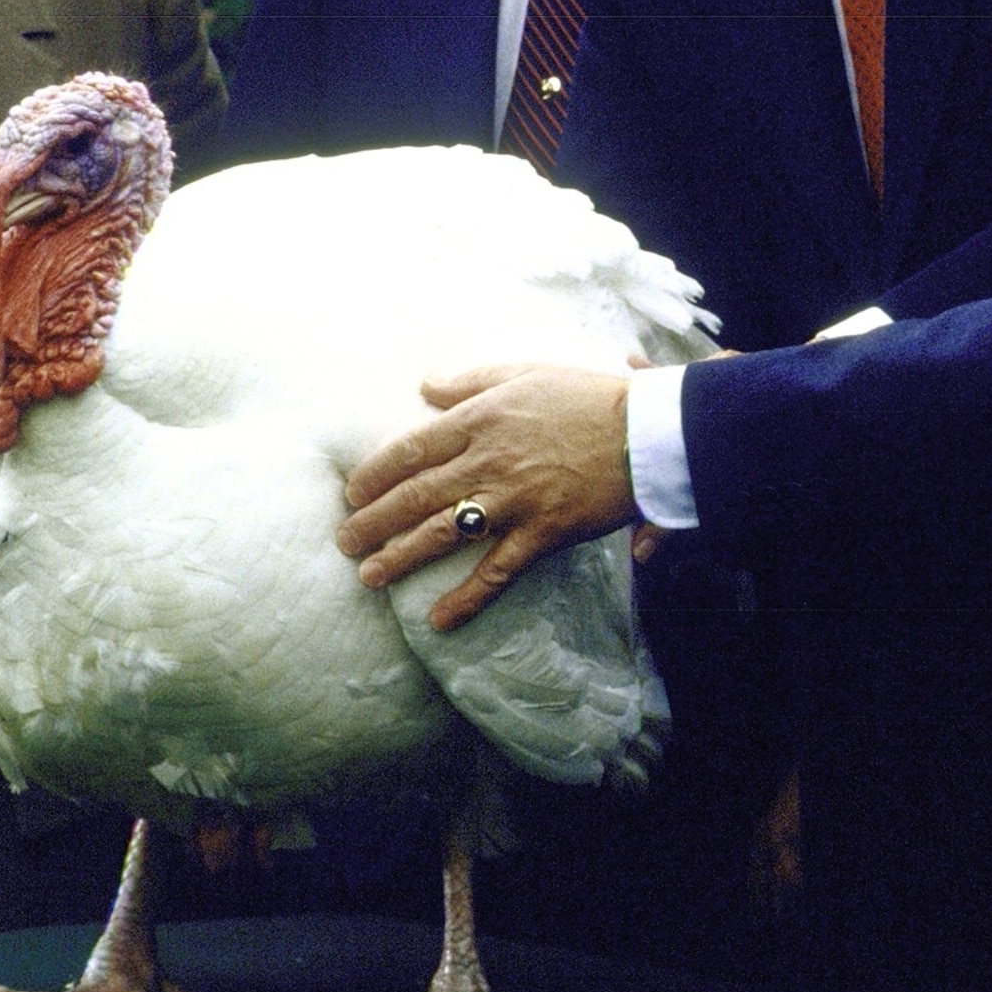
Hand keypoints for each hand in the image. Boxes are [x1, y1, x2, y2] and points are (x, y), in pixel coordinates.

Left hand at [337, 364, 636, 630]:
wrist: (646, 431)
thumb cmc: (588, 396)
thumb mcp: (526, 372)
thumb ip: (472, 381)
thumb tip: (425, 385)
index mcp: (481, 419)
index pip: (411, 449)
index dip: (376, 473)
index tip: (352, 491)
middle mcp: (488, 461)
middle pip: (416, 495)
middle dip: (373, 521)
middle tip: (344, 541)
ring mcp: (513, 501)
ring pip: (442, 533)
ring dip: (400, 557)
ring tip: (368, 576)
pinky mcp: (541, 533)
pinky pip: (495, 571)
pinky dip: (465, 597)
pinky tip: (438, 619)